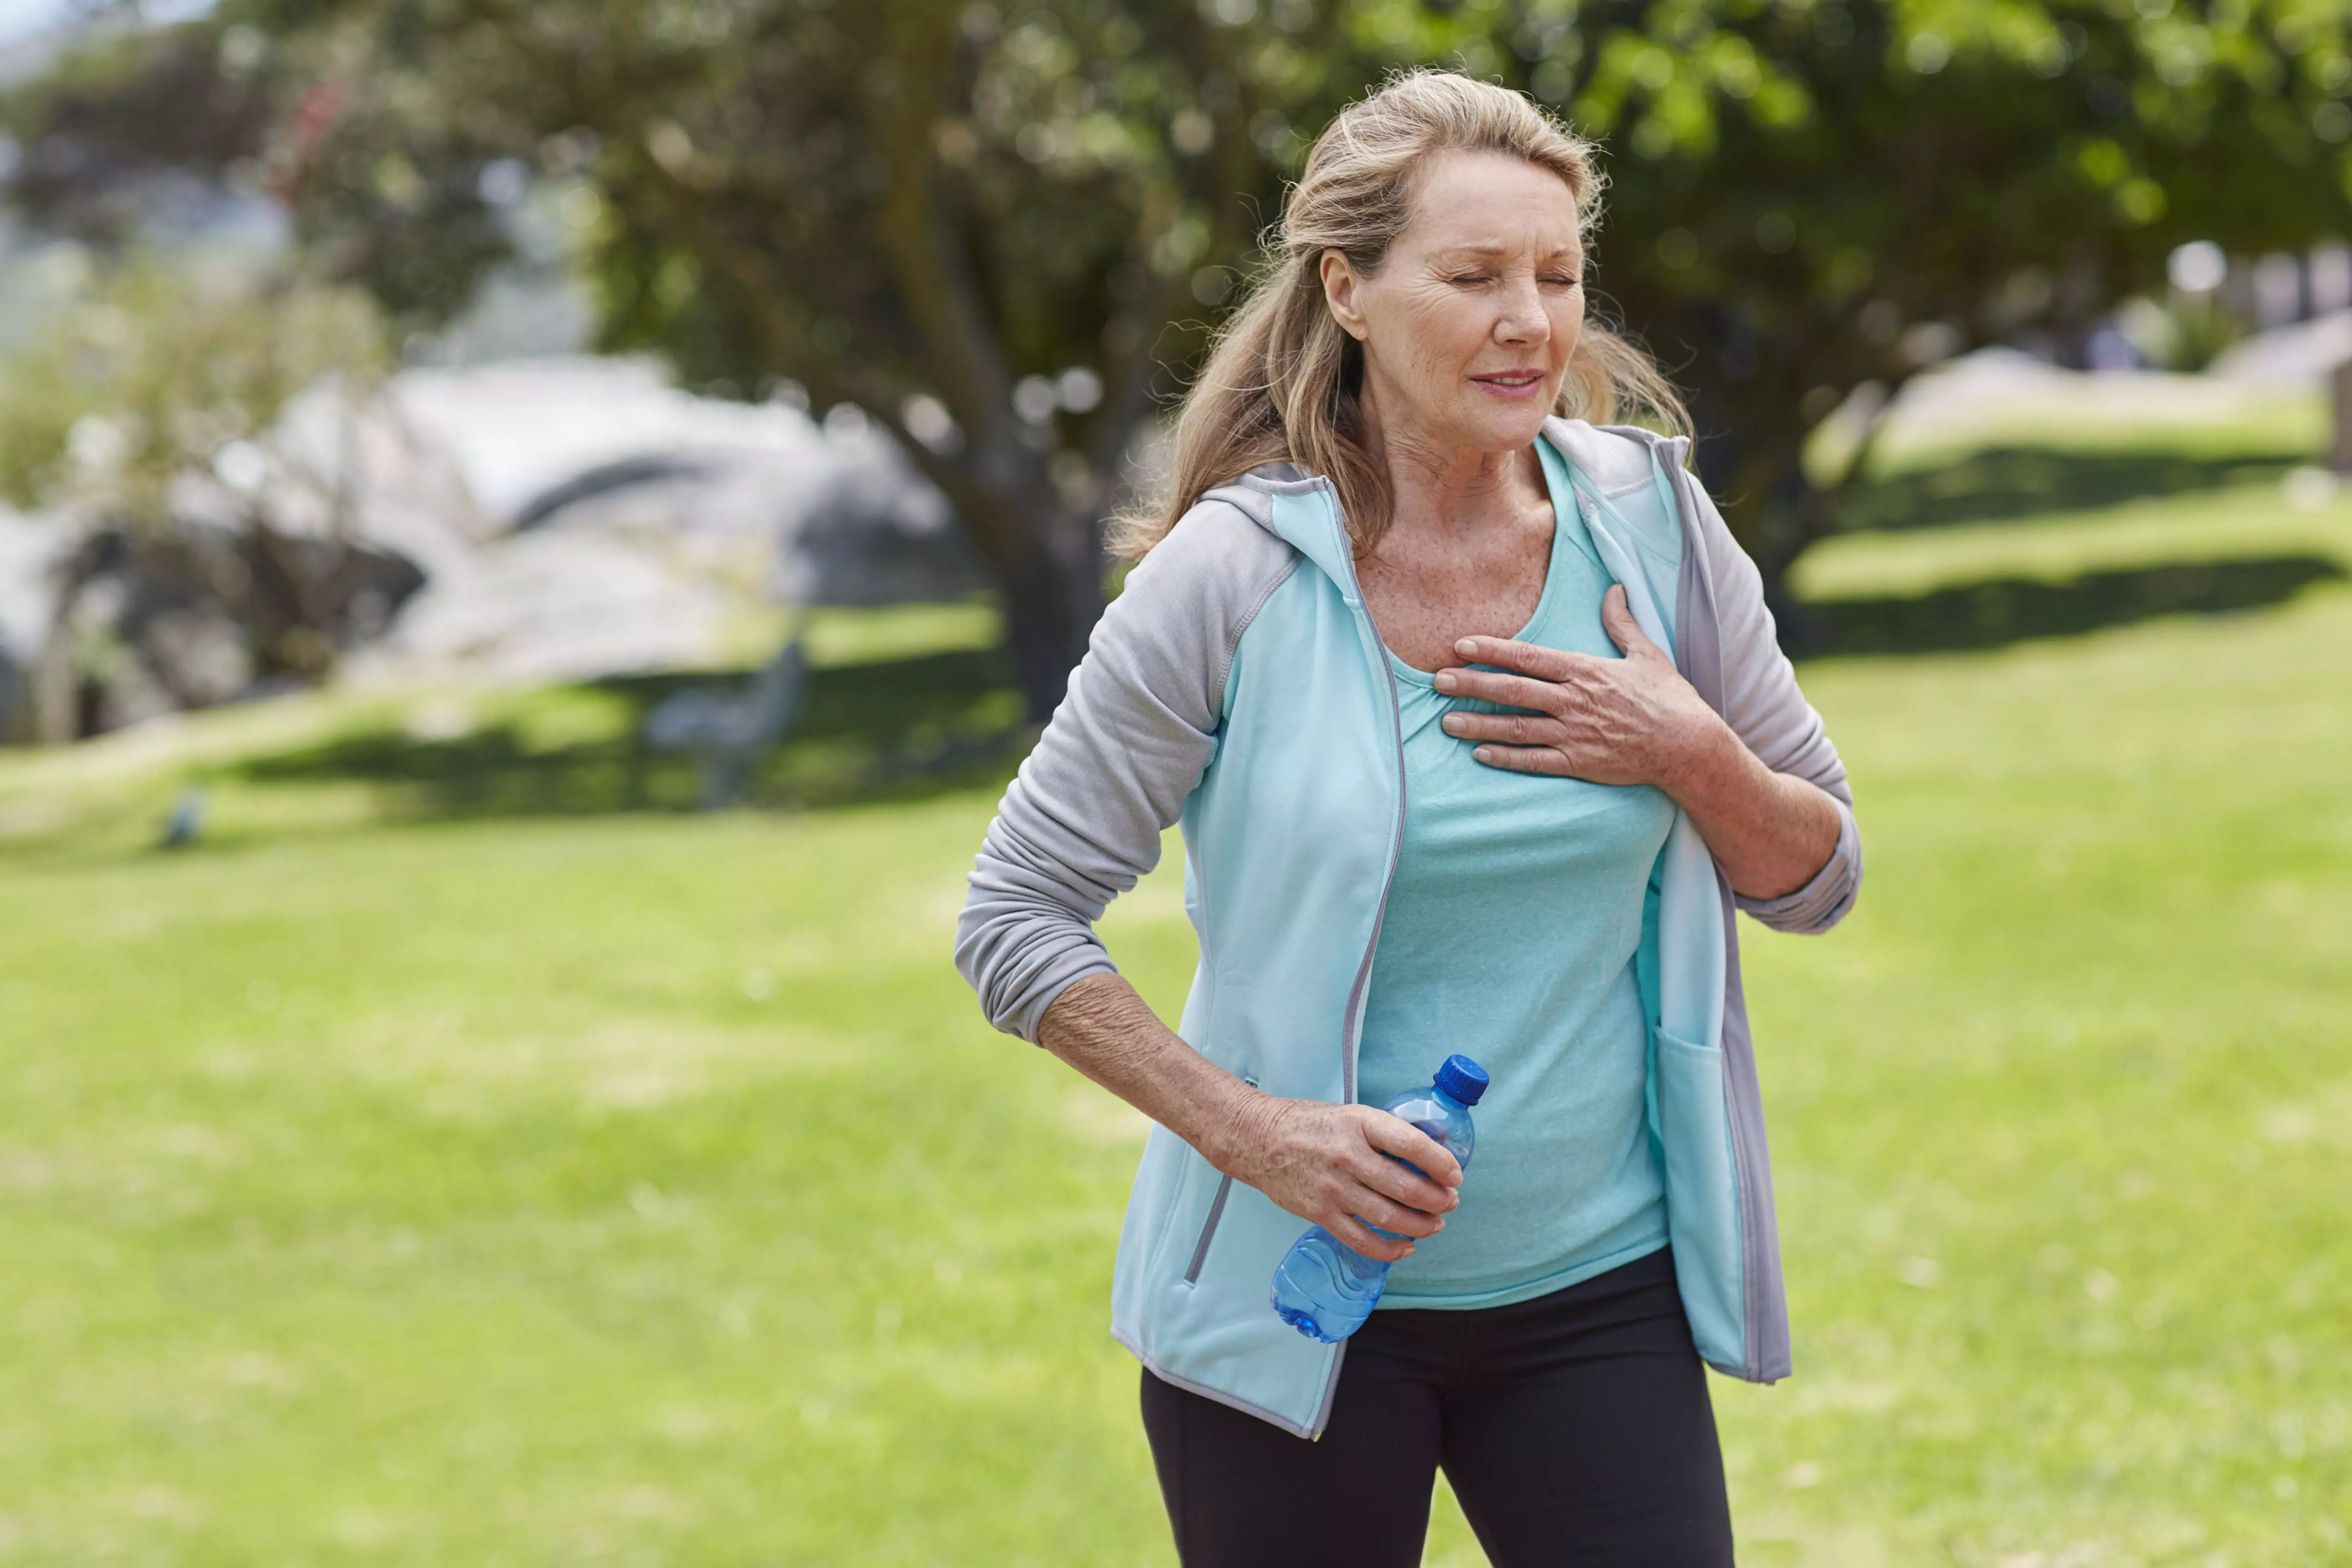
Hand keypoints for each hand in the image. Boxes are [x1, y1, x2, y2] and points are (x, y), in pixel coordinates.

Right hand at [1209, 1096, 1462, 1262]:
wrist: (1257, 1139)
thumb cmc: (1308, 1124)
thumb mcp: (1350, 1114)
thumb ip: (1384, 1133)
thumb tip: (1428, 1151)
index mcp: (1359, 1124)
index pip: (1411, 1144)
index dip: (1440, 1163)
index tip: (1455, 1174)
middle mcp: (1348, 1156)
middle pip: (1405, 1187)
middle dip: (1436, 1199)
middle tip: (1450, 1202)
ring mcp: (1333, 1188)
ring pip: (1388, 1216)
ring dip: (1420, 1225)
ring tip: (1435, 1224)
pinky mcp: (1320, 1213)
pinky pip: (1361, 1239)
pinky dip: (1388, 1249)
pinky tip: (1405, 1247)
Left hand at [1434, 583, 1725, 789]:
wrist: (1689, 746)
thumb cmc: (1670, 699)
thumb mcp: (1647, 654)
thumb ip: (1622, 623)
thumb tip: (1613, 589)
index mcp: (1586, 671)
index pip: (1529, 657)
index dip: (1491, 651)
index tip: (1460, 645)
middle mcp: (1575, 701)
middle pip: (1513, 690)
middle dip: (1472, 684)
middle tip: (1437, 681)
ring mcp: (1575, 734)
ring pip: (1517, 728)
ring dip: (1479, 725)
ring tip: (1445, 723)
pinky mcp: (1580, 763)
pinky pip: (1535, 762)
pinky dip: (1506, 758)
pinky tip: (1480, 755)